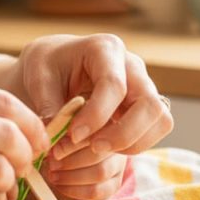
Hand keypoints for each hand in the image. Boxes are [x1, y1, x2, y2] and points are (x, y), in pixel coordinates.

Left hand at [0, 33, 172, 199]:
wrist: (55, 66)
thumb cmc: (47, 66)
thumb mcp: (38, 77)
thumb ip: (47, 104)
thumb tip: (55, 133)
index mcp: (105, 49)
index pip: (114, 85)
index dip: (96, 115)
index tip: (73, 136)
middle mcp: (132, 66)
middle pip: (149, 104)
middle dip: (123, 133)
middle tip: (93, 148)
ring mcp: (143, 86)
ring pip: (160, 120)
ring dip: (132, 143)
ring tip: (97, 150)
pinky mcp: (144, 107)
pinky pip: (155, 130)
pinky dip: (134, 146)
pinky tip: (105, 149)